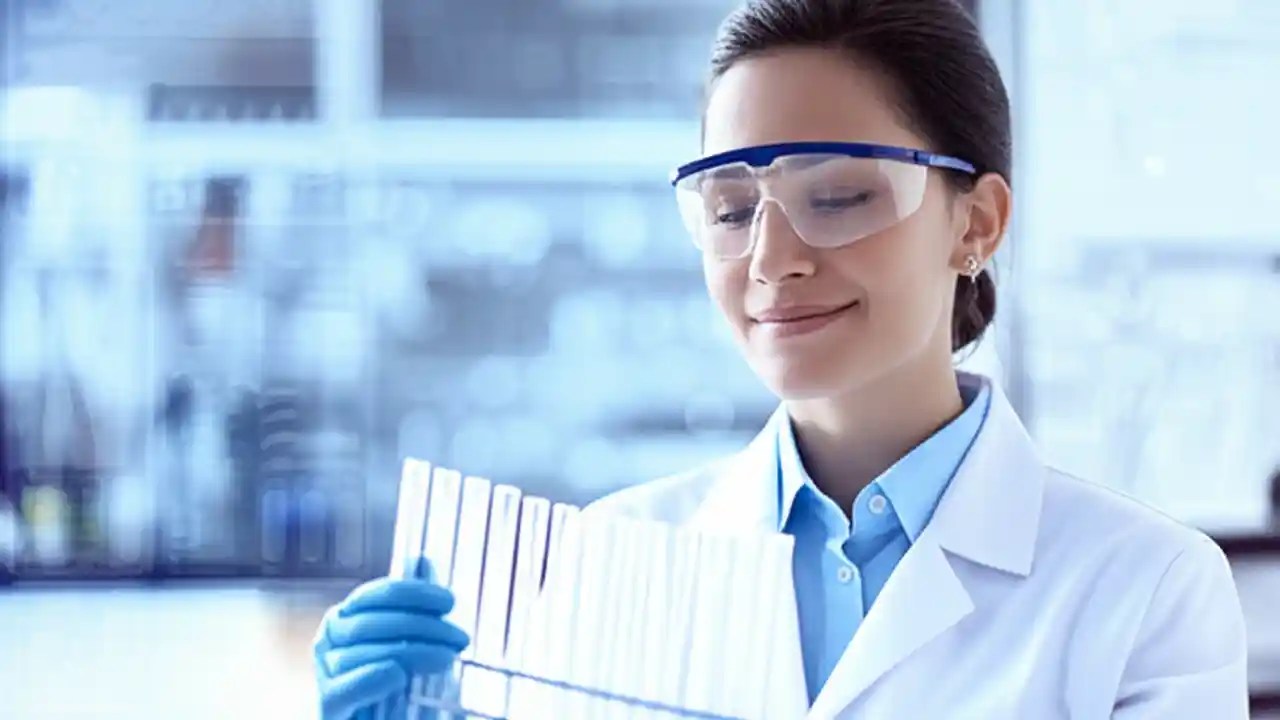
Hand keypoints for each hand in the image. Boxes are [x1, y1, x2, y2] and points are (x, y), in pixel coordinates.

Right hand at [313, 563, 469, 719]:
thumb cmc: (401, 685)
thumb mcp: (412, 641)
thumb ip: (413, 605)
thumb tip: (421, 559)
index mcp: (348, 614)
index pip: (379, 593)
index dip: (415, 593)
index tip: (449, 602)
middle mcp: (329, 638)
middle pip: (373, 621)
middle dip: (421, 626)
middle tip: (459, 638)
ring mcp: (324, 671)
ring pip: (363, 651)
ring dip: (411, 652)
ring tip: (446, 658)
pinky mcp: (327, 705)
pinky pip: (347, 685)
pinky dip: (374, 676)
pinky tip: (400, 676)